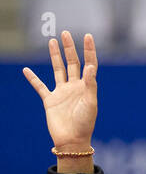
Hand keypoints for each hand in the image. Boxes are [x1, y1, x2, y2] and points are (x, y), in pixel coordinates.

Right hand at [22, 31, 97, 155]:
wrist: (72, 140)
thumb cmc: (85, 123)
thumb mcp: (90, 103)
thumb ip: (90, 85)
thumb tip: (89, 66)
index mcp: (86, 87)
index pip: (89, 64)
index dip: (88, 50)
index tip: (87, 35)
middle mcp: (74, 87)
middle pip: (72, 63)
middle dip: (69, 48)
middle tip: (65, 33)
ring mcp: (62, 92)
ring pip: (58, 70)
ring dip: (55, 56)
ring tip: (52, 41)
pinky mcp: (50, 100)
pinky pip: (39, 86)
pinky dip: (32, 78)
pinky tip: (26, 70)